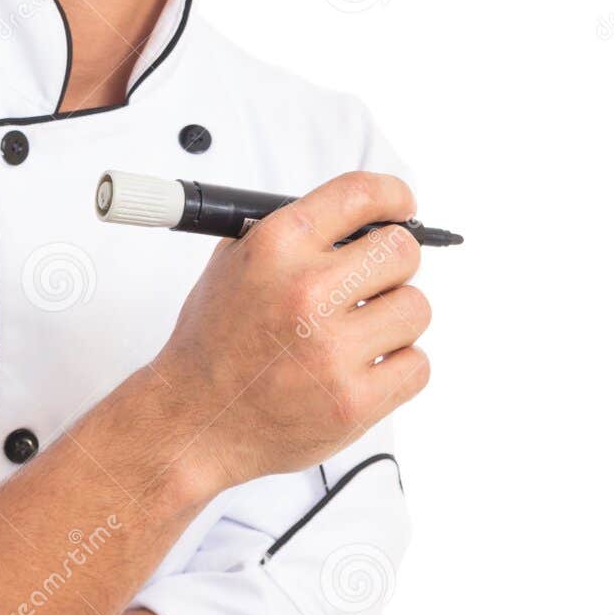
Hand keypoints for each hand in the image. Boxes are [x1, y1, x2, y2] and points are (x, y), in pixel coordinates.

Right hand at [146, 169, 431, 493]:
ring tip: (361, 333)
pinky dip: (399, 367)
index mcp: (276, 248)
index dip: (393, 195)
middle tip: (374, 284)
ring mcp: (332, 350)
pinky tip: (364, 367)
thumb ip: (292, 233)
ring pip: (416, 309)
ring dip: (396, 319)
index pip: (359, 195)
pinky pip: (417, 365)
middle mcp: (306, 292)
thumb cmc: (215, 344)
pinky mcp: (353, 402)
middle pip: (402, 252)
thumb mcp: (233, 264)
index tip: (402, 205)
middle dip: (393, 266)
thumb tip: (357, 216)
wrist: (196, 419)